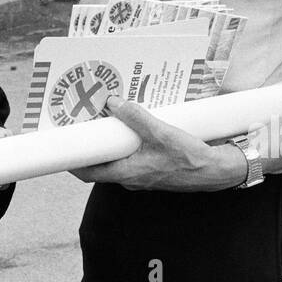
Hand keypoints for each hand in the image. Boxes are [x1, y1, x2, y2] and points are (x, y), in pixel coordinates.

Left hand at [71, 96, 245, 192]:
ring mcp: (143, 174)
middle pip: (101, 163)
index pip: (88, 172)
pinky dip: (128, 143)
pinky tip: (133, 126)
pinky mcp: (154, 169)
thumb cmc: (190, 159)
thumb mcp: (161, 133)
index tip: (63, 144)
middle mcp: (131, 177)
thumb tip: (112, 103)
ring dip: (112, 142)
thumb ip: (135, 118)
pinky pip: (133, 156)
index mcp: (127, 173)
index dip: (72, 160)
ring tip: (107, 119)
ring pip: (118, 159)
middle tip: (85, 123)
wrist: (218, 172)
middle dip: (92, 144)